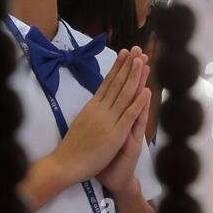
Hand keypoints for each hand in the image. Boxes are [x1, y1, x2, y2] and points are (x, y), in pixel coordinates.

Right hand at [51, 47, 149, 187]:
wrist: (65, 163)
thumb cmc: (73, 146)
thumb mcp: (81, 121)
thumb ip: (91, 110)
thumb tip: (95, 100)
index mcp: (92, 105)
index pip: (107, 82)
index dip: (118, 66)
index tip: (124, 53)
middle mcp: (100, 109)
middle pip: (117, 83)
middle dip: (128, 65)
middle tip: (137, 49)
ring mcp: (108, 120)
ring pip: (124, 94)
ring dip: (134, 76)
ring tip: (142, 61)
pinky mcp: (115, 134)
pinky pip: (129, 115)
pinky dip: (138, 102)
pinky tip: (147, 90)